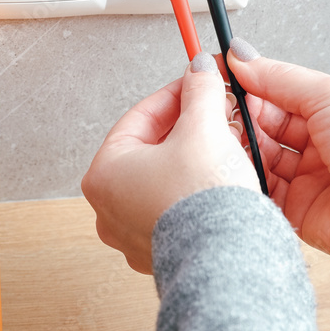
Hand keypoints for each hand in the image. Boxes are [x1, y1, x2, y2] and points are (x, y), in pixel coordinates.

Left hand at [81, 53, 260, 273]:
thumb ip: (199, 92)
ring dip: (192, 157)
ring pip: (163, 180)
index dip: (174, 95)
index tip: (196, 83)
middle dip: (186, 127)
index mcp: (103, 175)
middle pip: (150, 149)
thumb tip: (199, 71)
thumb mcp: (203, 128)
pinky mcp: (158, 251)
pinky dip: (193, 190)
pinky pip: (173, 208)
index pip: (138, 118)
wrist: (226, 259)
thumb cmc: (202, 202)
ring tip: (223, 142)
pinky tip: (220, 179)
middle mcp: (108, 208)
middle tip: (214, 111)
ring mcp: (131, 233)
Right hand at [227, 38, 329, 274]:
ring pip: (257, 156)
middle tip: (213, 108)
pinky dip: (244, 176)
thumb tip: (242, 56)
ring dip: (239, 145)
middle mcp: (318, 145)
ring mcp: (305, 178)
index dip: (247, 84)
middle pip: (263, 125)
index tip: (216, 74)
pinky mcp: (294, 210)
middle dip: (238, 115)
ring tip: (221, 136)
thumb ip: (281, 78)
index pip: (277, 93)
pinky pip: (259, 189)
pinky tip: (233, 165)